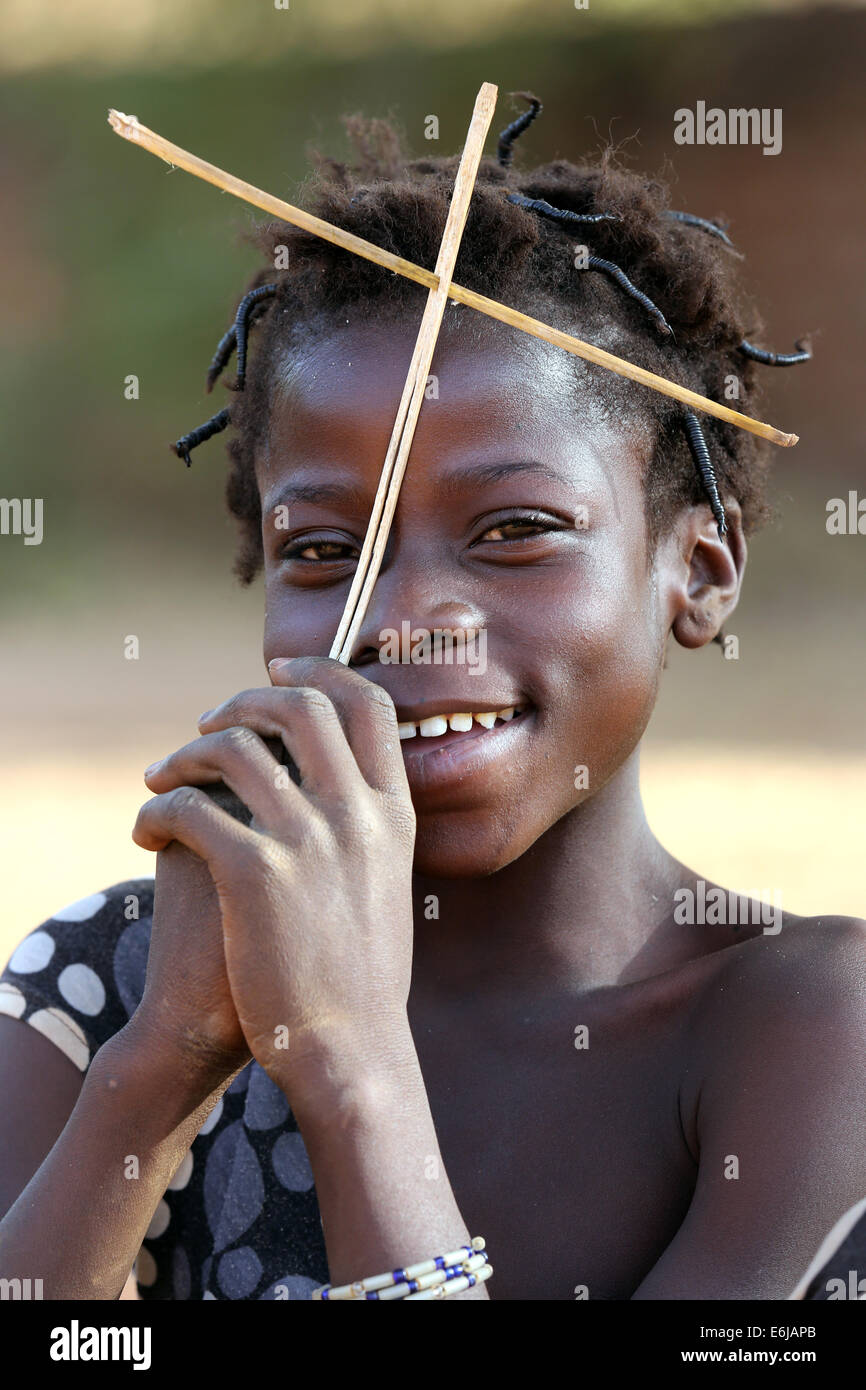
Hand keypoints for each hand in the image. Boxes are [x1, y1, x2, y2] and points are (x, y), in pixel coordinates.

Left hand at [132, 657, 417, 1098]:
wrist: (350, 1051)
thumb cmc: (360, 978)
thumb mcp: (386, 884)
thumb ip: (363, 826)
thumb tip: (325, 779)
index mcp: (394, 812)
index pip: (369, 704)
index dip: (320, 672)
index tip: (279, 671)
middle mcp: (358, 813)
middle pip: (301, 705)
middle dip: (246, 698)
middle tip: (210, 720)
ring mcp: (309, 839)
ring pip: (237, 746)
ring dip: (188, 751)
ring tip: (163, 776)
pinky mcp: (254, 873)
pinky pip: (189, 808)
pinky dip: (156, 810)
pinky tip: (145, 833)